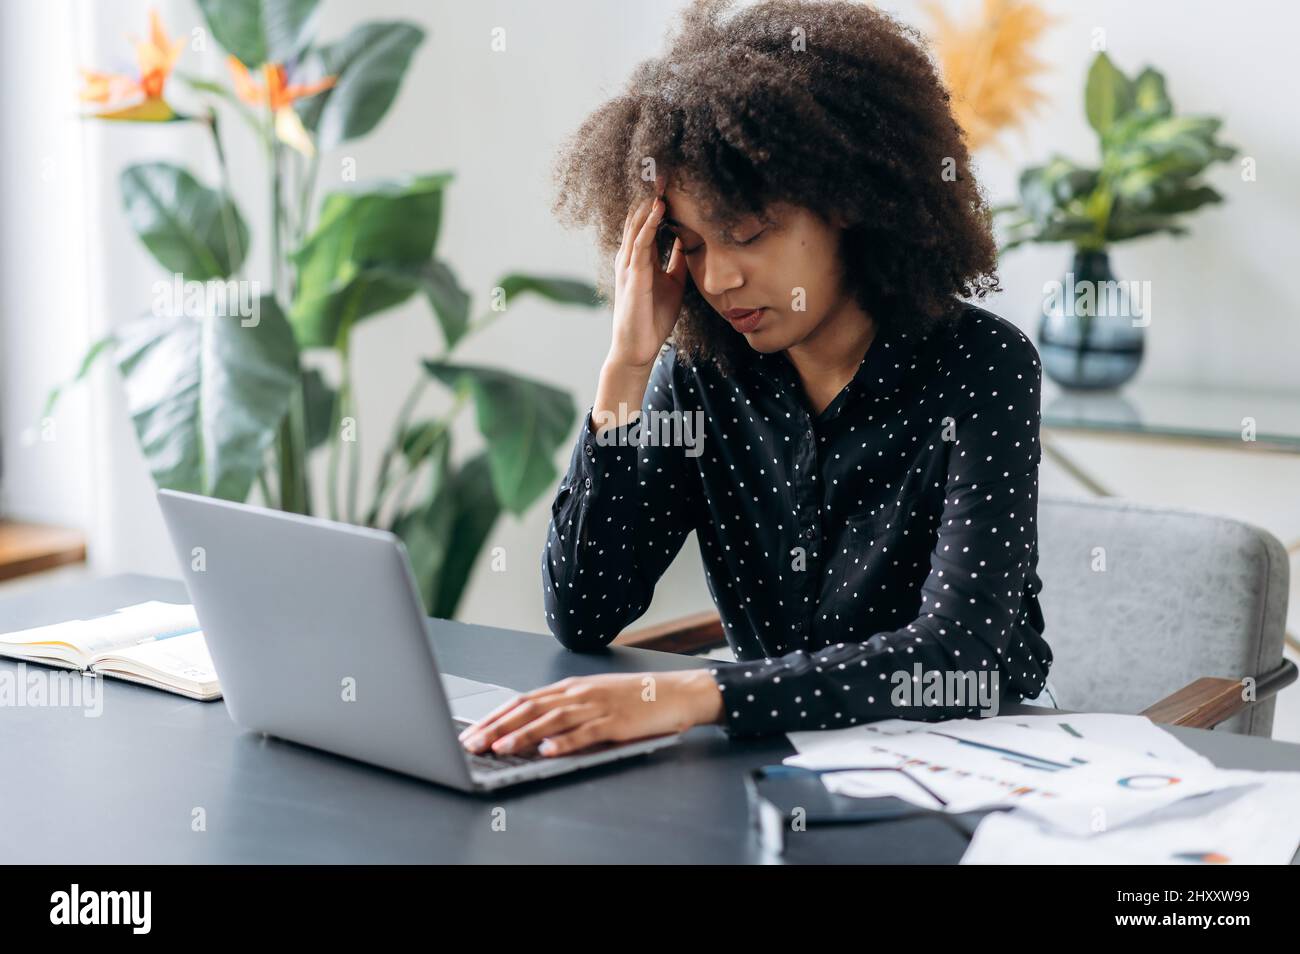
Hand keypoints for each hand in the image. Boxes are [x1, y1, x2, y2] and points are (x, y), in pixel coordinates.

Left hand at [458, 670, 722, 757]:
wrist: (677, 691)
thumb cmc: (636, 698)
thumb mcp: (595, 698)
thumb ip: (567, 711)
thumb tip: (533, 732)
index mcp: (571, 687)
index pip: (524, 700)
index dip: (496, 715)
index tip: (472, 730)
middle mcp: (579, 693)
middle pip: (530, 708)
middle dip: (498, 726)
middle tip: (472, 743)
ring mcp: (597, 706)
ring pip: (552, 720)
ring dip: (523, 735)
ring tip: (500, 748)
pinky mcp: (616, 722)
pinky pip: (585, 733)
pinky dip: (564, 743)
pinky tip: (547, 751)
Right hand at [606, 182, 687, 370]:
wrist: (639, 348)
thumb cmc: (653, 318)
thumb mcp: (673, 282)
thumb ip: (678, 261)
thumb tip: (690, 240)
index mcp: (640, 258)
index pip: (648, 220)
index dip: (659, 199)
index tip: (672, 178)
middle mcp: (631, 256)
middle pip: (639, 215)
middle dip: (651, 192)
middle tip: (665, 165)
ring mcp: (628, 264)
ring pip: (637, 223)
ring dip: (648, 199)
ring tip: (660, 176)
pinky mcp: (632, 276)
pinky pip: (640, 243)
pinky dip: (648, 223)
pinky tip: (658, 207)